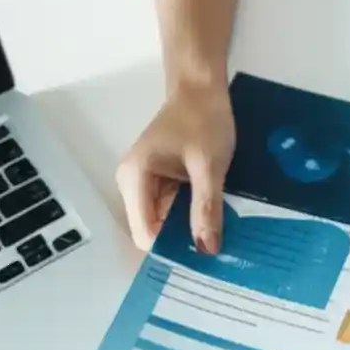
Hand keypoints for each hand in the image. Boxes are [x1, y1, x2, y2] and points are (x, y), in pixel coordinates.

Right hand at [115, 83, 234, 252]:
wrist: (201, 89)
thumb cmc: (203, 119)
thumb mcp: (209, 166)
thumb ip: (207, 208)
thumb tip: (208, 250)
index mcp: (134, 178)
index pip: (145, 233)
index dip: (170, 250)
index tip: (202, 261)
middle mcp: (132, 184)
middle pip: (152, 232)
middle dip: (181, 244)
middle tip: (216, 257)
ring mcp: (144, 184)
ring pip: (164, 224)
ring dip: (188, 232)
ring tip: (218, 241)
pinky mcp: (158, 183)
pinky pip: (172, 211)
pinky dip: (191, 218)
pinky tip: (211, 223)